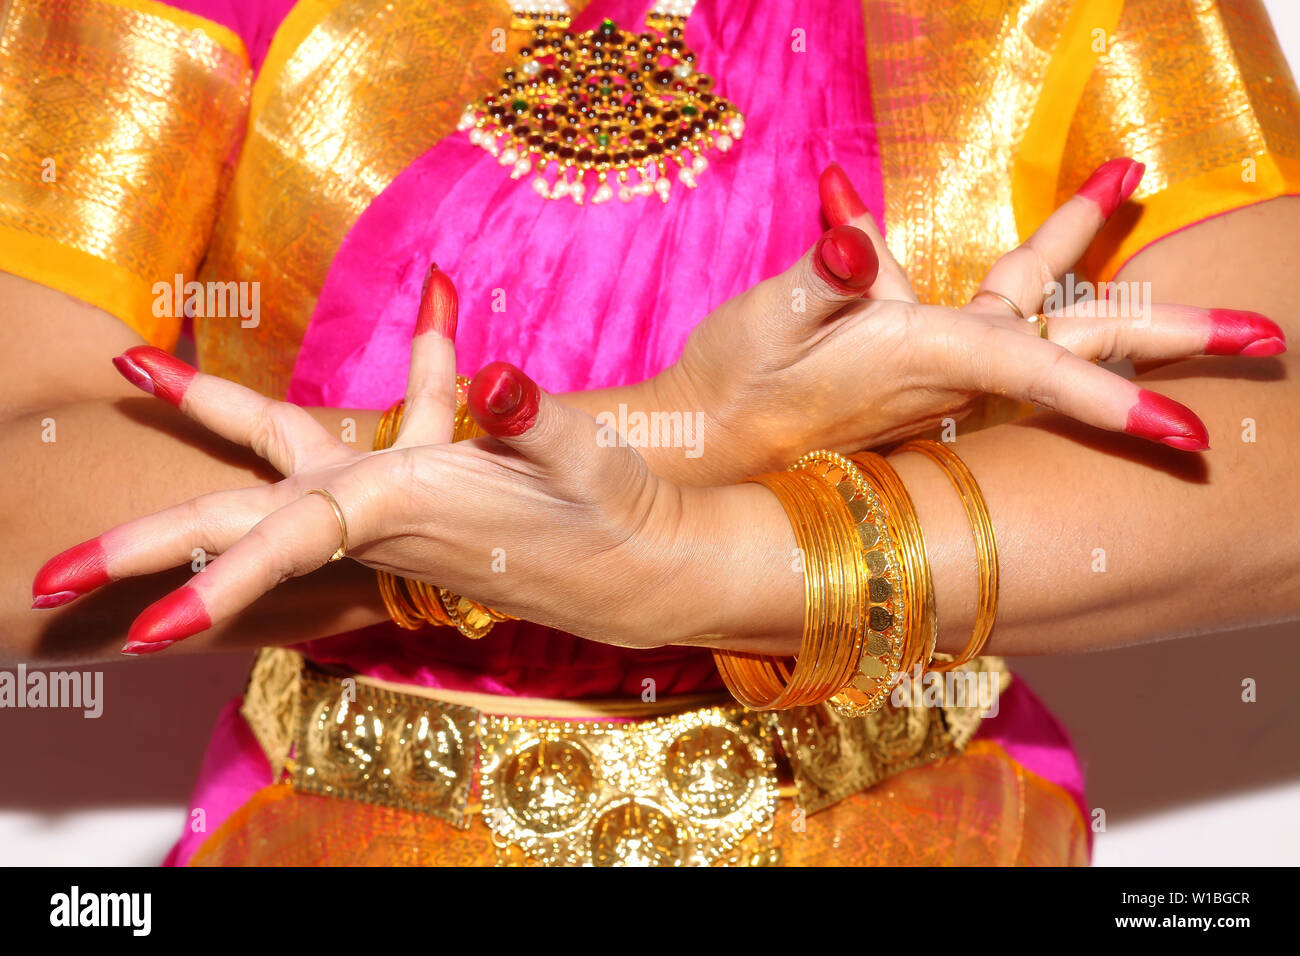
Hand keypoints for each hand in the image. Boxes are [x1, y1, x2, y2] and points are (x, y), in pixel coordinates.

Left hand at [32, 268, 751, 653]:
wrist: (638, 568)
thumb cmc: (611, 517)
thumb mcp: (578, 460)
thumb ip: (527, 416)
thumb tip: (489, 371)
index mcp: (405, 506)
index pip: (292, 536)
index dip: (220, 573)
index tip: (144, 626)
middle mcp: (378, 512)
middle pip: (241, 526)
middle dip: (152, 550)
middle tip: (51, 583)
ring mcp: (385, 504)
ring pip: (272, 475)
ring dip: (208, 424)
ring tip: (141, 368)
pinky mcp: (405, 494)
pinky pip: (343, 450)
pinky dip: (334, 404)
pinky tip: (421, 320)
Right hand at [657, 159, 1285, 478]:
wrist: (702, 450)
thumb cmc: (728, 391)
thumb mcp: (765, 323)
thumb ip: (821, 273)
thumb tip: (853, 223)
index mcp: (918, 355)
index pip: (1037, 367)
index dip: (1109, 393)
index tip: (1192, 425)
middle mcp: (945, 367)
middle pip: (1077, 341)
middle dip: (1168, 337)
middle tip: (1265, 333)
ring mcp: (937, 369)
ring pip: (1042, 317)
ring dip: (1097, 268)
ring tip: (1121, 184)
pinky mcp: (915, 366)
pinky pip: (993, 318)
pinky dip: (1020, 273)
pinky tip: (997, 227)